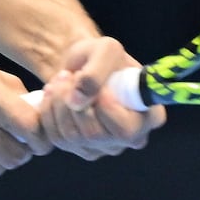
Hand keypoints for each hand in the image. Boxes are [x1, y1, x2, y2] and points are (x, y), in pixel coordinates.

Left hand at [37, 36, 165, 159]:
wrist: (82, 65)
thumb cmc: (101, 57)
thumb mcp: (105, 50)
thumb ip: (95, 73)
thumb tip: (77, 101)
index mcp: (150, 117)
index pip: (126, 130)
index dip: (104, 107)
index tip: (94, 83)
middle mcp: (132, 138)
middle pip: (94, 135)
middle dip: (72, 101)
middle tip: (68, 76)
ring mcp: (106, 147)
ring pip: (72, 138)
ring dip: (58, 104)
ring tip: (60, 81)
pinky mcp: (83, 149)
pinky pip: (57, 139)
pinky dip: (49, 113)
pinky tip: (53, 95)